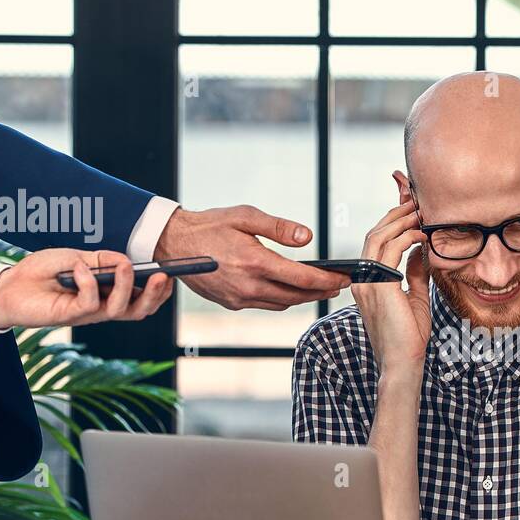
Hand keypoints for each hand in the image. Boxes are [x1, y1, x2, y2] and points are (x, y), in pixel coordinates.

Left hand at [0, 249, 171, 328]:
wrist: (11, 285)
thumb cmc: (43, 272)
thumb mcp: (77, 256)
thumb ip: (101, 259)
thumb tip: (126, 260)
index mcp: (108, 293)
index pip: (141, 298)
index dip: (160, 291)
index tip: (171, 275)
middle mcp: (103, 306)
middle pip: (139, 310)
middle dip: (154, 295)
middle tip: (162, 277)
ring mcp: (88, 313)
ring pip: (120, 310)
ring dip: (126, 286)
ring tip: (123, 266)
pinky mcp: (71, 316)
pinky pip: (90, 302)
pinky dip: (88, 281)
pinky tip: (78, 267)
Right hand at [154, 206, 349, 309]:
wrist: (174, 243)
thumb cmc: (210, 225)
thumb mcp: (246, 216)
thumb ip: (279, 228)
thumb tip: (307, 237)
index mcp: (255, 263)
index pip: (302, 278)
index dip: (327, 280)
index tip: (344, 278)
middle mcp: (249, 286)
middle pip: (296, 296)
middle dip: (320, 291)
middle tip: (338, 285)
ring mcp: (239, 298)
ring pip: (281, 303)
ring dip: (301, 296)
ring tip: (318, 287)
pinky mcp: (231, 303)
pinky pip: (264, 304)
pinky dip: (280, 297)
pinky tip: (289, 288)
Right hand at [353, 203, 429, 374]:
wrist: (403, 364)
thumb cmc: (408, 337)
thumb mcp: (415, 297)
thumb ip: (415, 272)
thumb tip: (421, 249)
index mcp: (367, 282)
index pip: (376, 243)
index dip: (392, 224)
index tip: (411, 211)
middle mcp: (362, 280)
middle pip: (375, 234)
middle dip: (396, 215)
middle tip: (416, 203)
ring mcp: (367, 282)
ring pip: (379, 237)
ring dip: (401, 221)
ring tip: (420, 212)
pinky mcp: (378, 286)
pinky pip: (389, 251)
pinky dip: (406, 237)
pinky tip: (422, 234)